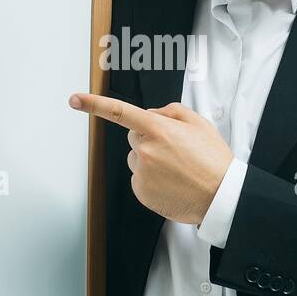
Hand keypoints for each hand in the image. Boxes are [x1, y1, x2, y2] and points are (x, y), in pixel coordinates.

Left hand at [69, 93, 233, 224]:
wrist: (221, 196)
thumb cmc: (213, 160)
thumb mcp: (199, 123)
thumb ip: (171, 111)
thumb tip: (152, 114)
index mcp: (158, 129)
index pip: (120, 112)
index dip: (94, 104)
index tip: (75, 100)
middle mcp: (145, 150)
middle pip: (134, 138)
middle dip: (149, 140)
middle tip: (176, 151)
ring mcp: (141, 173)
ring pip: (136, 160)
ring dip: (150, 161)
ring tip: (177, 170)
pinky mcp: (141, 192)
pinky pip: (139, 179)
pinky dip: (152, 180)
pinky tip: (172, 183)